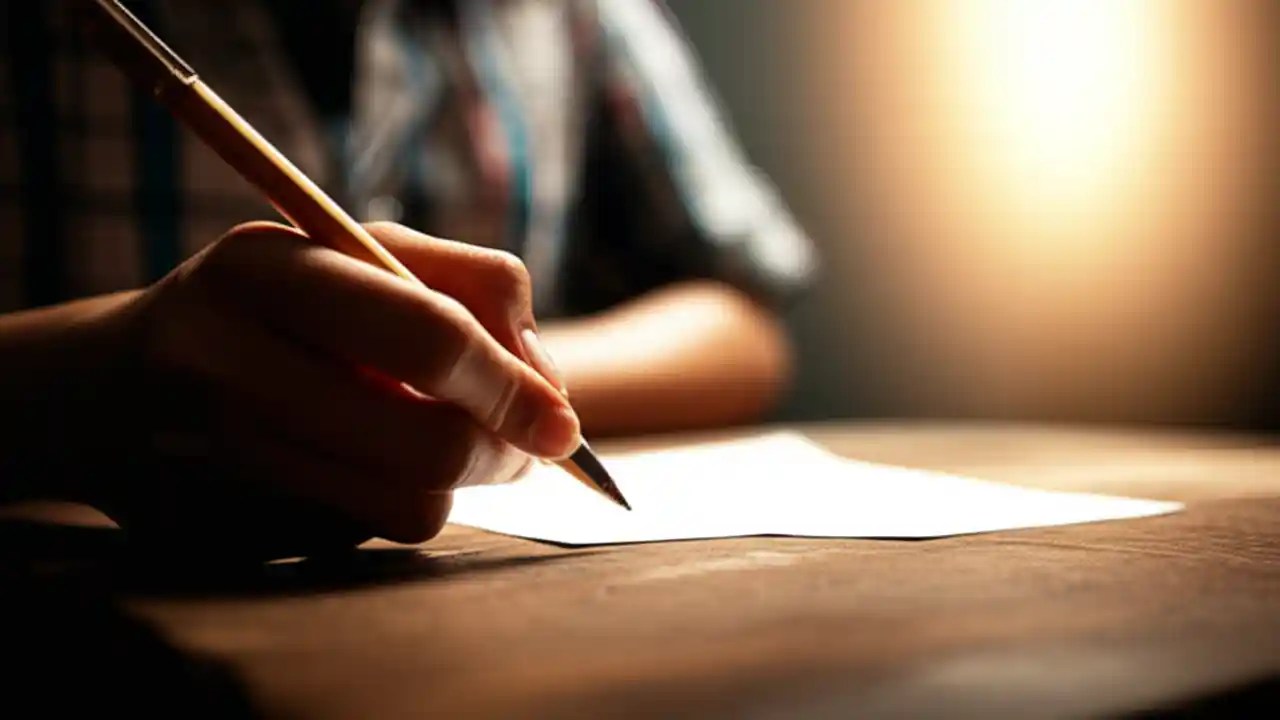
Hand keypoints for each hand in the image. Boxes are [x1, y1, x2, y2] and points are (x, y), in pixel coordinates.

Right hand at [79, 221, 576, 556]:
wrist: (112, 384)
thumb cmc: (274, 303)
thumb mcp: (359, 250)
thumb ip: (475, 286)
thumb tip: (548, 388)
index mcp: (266, 268)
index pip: (430, 335)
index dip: (514, 386)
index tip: (562, 424)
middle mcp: (225, 362)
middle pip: (431, 445)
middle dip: (504, 453)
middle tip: (520, 447)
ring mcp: (214, 456)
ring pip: (409, 509)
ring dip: (454, 486)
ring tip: (436, 445)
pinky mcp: (221, 529)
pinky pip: (364, 539)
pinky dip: (388, 505)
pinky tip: (354, 468)